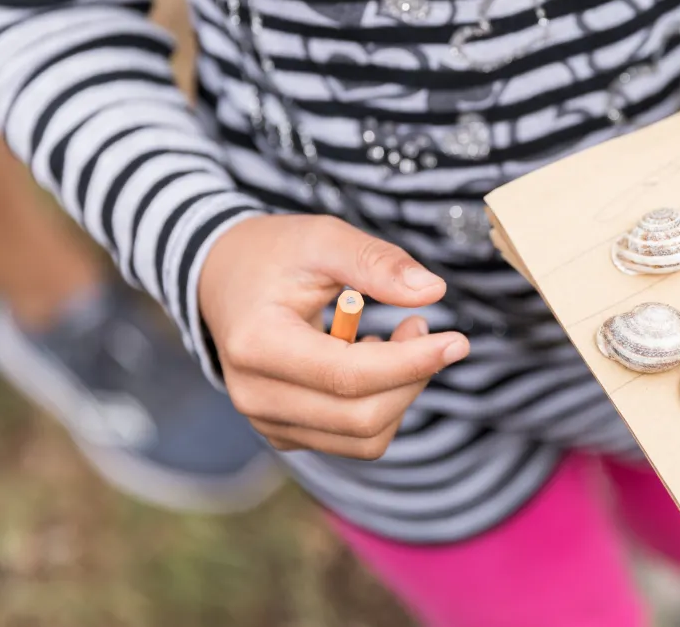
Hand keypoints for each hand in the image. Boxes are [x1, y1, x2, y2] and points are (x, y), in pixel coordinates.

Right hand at [198, 214, 469, 459]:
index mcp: (258, 345)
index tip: (457, 340)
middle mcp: (255, 396)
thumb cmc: (275, 255)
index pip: (349, 377)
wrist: (222, 279)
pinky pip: (355, 440)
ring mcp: (268, 421)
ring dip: (401, 393)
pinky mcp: (286, 432)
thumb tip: (433, 291)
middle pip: (363, 418)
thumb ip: (375, 261)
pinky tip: (371, 360)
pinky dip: (382, 405)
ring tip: (395, 338)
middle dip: (412, 377)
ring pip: (365, 438)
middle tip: (419, 326)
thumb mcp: (322, 238)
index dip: (412, 364)